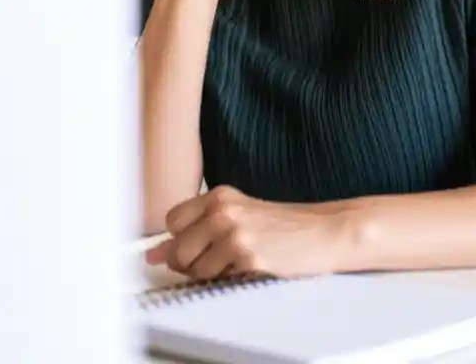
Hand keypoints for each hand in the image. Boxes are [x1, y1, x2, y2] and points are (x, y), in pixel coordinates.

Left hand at [145, 186, 345, 280]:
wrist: (322, 231)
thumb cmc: (280, 227)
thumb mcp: (238, 216)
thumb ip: (197, 230)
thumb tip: (153, 254)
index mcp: (218, 196)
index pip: (171, 220)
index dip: (179, 239)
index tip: (194, 245)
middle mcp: (222, 211)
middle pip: (177, 247)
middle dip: (190, 262)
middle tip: (217, 259)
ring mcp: (234, 233)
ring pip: (194, 267)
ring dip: (210, 273)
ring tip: (237, 261)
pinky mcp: (247, 256)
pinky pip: (217, 278)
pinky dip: (229, 278)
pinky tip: (249, 266)